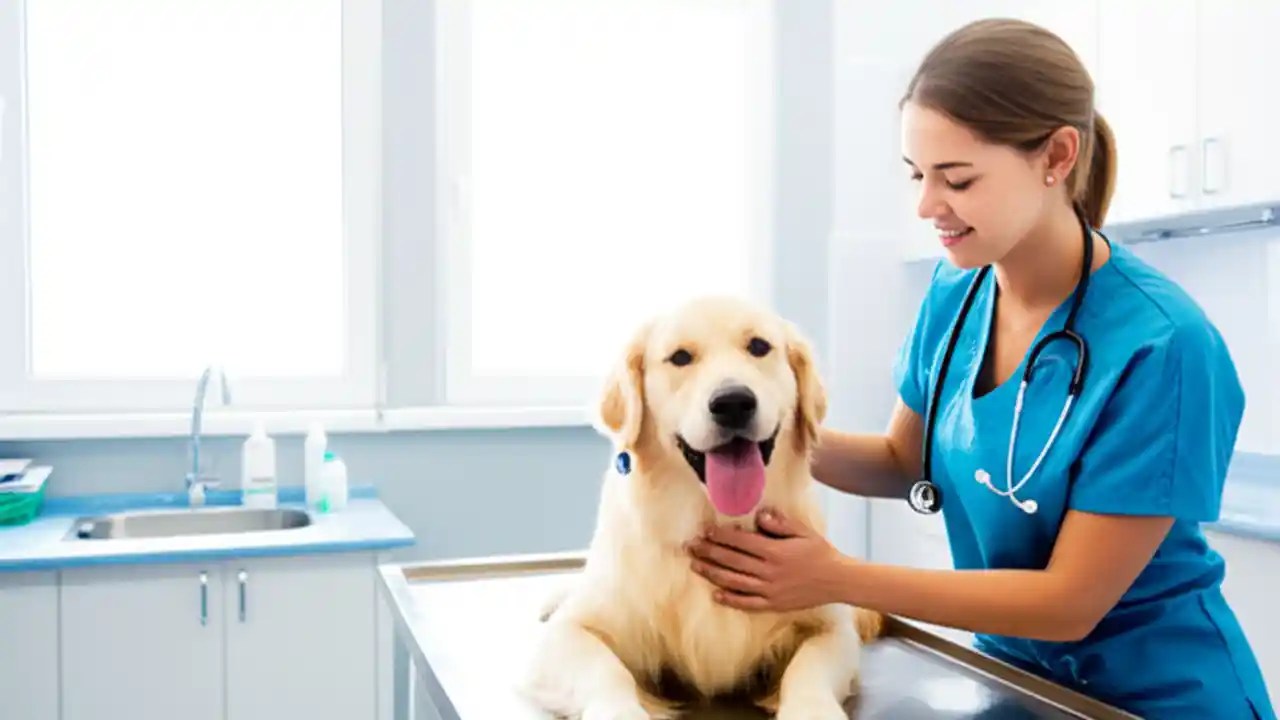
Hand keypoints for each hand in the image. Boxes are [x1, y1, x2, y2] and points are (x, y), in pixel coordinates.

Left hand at [686, 509, 850, 611]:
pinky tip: (715, 594)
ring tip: (695, 565)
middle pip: (732, 561)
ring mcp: (770, 590)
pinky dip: (730, 599)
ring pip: (734, 582)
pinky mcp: (773, 604)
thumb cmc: (820, 552)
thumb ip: (780, 523)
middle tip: (690, 546)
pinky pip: (747, 604)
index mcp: (775, 551)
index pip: (741, 542)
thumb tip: (759, 515)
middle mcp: (768, 571)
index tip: (704, 531)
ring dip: (712, 573)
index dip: (721, 536)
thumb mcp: (803, 531)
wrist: (838, 580)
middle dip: (708, 552)